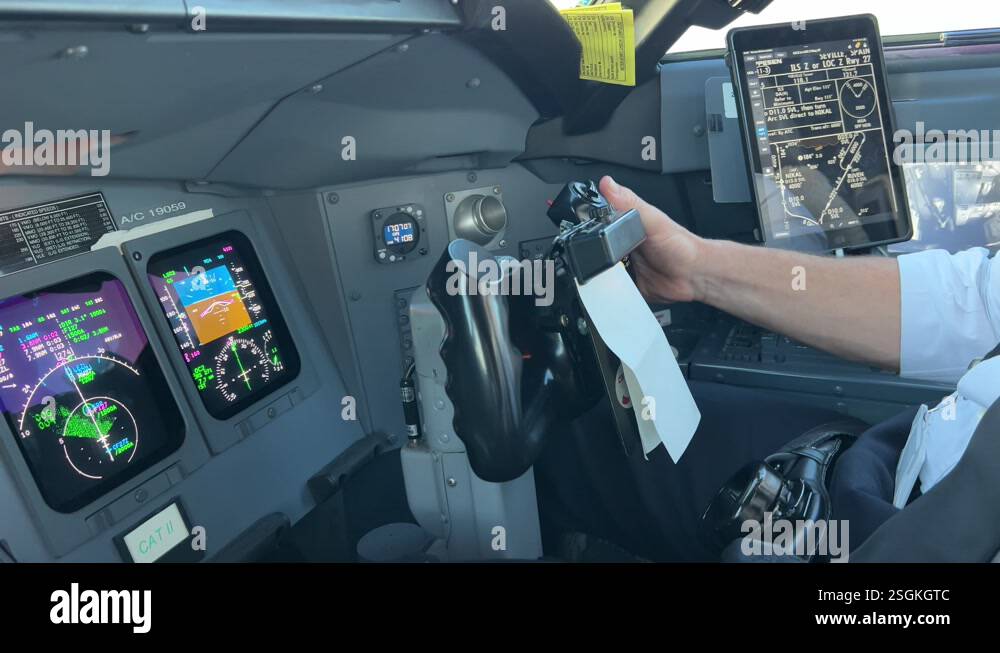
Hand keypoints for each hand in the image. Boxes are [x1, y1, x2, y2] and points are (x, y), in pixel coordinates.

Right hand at [599, 176, 704, 302]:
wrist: (694, 275)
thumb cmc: (680, 245)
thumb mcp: (652, 219)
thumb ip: (630, 202)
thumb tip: (608, 184)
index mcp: (626, 224)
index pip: (598, 222)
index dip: (588, 226)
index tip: (585, 231)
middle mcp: (622, 245)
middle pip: (595, 248)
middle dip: (594, 254)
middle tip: (609, 255)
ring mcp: (624, 265)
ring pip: (600, 269)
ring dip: (601, 272)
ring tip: (616, 270)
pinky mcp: (626, 285)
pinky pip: (610, 289)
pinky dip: (609, 289)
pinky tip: (617, 285)